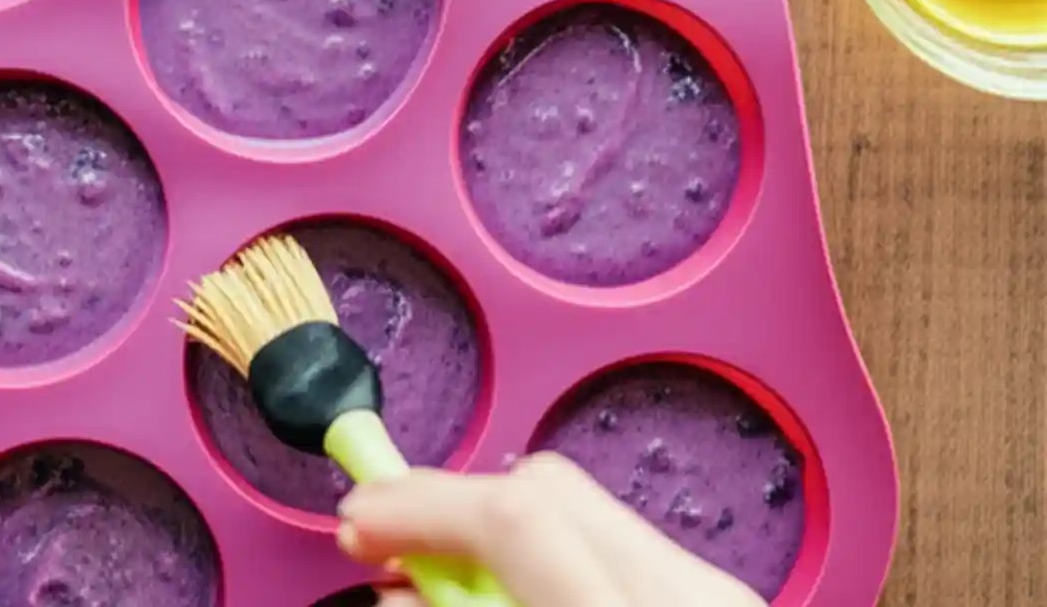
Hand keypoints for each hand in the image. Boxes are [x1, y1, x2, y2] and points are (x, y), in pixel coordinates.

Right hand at [337, 453, 768, 606]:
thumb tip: (401, 585)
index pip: (517, 518)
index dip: (419, 503)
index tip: (359, 516)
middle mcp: (688, 592)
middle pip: (545, 484)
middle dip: (447, 501)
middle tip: (385, 539)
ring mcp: (713, 586)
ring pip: (573, 502)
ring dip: (491, 526)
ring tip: (444, 572)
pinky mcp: (715, 589)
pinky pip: (605, 535)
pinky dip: (540, 548)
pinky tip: (512, 586)